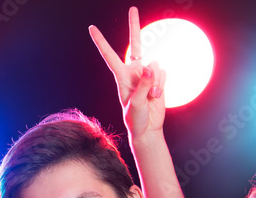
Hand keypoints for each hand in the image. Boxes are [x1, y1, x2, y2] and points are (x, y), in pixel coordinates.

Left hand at [89, 7, 165, 139]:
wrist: (148, 128)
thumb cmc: (135, 119)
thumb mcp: (136, 104)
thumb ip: (143, 85)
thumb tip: (150, 67)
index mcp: (121, 76)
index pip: (109, 55)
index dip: (101, 41)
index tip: (91, 28)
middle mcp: (133, 71)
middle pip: (135, 44)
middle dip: (135, 26)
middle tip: (133, 9)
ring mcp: (147, 74)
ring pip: (156, 64)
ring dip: (156, 82)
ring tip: (150, 97)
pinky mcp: (158, 78)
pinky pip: (164, 73)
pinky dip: (162, 85)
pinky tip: (157, 96)